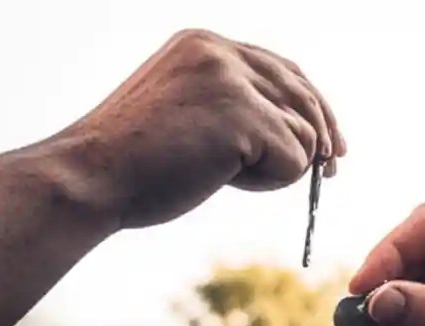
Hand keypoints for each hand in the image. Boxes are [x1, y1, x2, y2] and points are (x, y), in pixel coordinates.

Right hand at [62, 29, 345, 229]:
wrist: (92, 177)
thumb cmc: (137, 160)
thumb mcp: (188, 112)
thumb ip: (236, 106)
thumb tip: (302, 132)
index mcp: (204, 44)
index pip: (283, 69)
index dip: (314, 107)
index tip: (331, 142)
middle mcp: (220, 51)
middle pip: (304, 95)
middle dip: (321, 137)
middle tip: (329, 173)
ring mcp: (233, 80)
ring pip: (302, 132)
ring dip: (278, 167)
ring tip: (226, 175)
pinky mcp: (245, 116)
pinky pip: (294, 160)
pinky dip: (271, 182)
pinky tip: (226, 181)